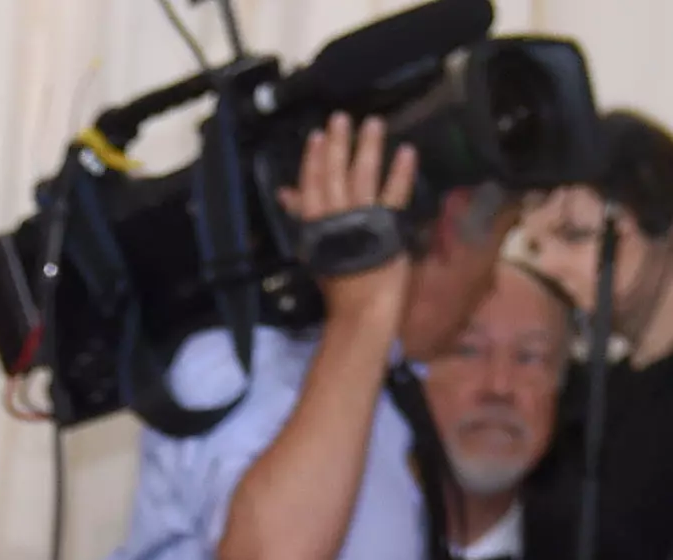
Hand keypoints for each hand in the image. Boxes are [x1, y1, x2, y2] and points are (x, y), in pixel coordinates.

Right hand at [286, 116, 417, 314]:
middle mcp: (337, 219)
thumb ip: (303, 215)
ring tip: (373, 123)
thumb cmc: (340, 282)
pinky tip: (405, 151)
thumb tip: (285, 192)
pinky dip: (400, 173)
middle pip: (335, 174)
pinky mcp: (388, 226)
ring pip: (362, 178)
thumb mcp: (315, 246)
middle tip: (342, 117)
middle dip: (339, 145)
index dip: (314, 159)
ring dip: (368, 148)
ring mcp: (362, 221)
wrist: (361, 311)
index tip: (318, 135)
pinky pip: (394, 195)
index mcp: (316, 225)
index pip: (311, 185)